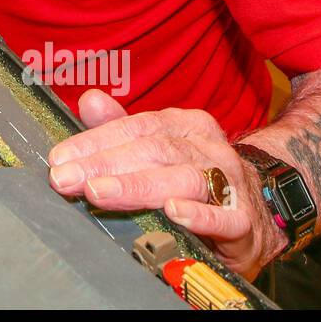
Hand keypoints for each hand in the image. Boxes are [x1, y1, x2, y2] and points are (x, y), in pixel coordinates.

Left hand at [47, 89, 287, 276]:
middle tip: (65, 179)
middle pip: (153, 151)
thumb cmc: (197, 175)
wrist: (260, 209)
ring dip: (137, 186)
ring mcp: (230, 182)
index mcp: (184, 126)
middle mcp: (208, 148)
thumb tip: (89, 100)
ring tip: (99, 192)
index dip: (94, 142)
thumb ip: (121, 127)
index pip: (134, 128)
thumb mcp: (160, 146)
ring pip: (183, 179)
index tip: (59, 159)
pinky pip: (225, 217)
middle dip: (104, 165)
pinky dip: (200, 215)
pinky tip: (173, 213)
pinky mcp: (244, 221)